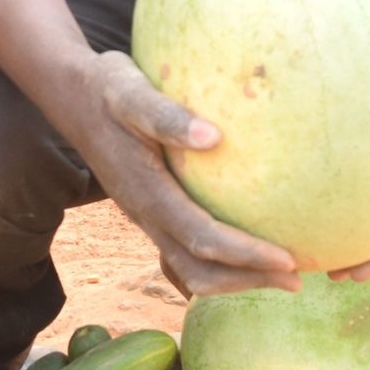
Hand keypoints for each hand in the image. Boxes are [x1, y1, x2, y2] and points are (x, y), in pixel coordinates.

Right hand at [75, 51, 301, 296]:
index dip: (245, 256)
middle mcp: (145, 214)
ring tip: (280, 273)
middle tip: (297, 280)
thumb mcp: (131, 92)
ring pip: (189, 268)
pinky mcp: (150, 210)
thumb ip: (166, 115)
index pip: (203, 238)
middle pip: (198, 269)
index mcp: (146, 192)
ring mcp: (146, 216)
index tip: (288, 259)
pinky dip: (218, 262)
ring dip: (234, 278)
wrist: (71, 96)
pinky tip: (248, 249)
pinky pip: (184, 251)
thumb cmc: (107, 89)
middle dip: (247, 280)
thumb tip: (214, 137)